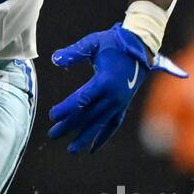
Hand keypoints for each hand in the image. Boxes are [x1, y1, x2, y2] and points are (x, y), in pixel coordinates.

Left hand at [48, 23, 185, 153]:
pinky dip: (103, 136)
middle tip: (52, 135)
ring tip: (71, 150)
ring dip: (85, 137)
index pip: (82, 99)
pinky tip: (92, 148)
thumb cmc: (114, 43)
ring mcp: (120, 102)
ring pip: (100, 124)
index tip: (52, 116)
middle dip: (69, 126)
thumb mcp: (93, 43)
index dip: (66, 109)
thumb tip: (55, 59)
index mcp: (105, 81)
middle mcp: (113, 96)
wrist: (140, 47)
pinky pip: (113, 124)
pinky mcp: (123, 105)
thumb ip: (74, 52)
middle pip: (88, 115)